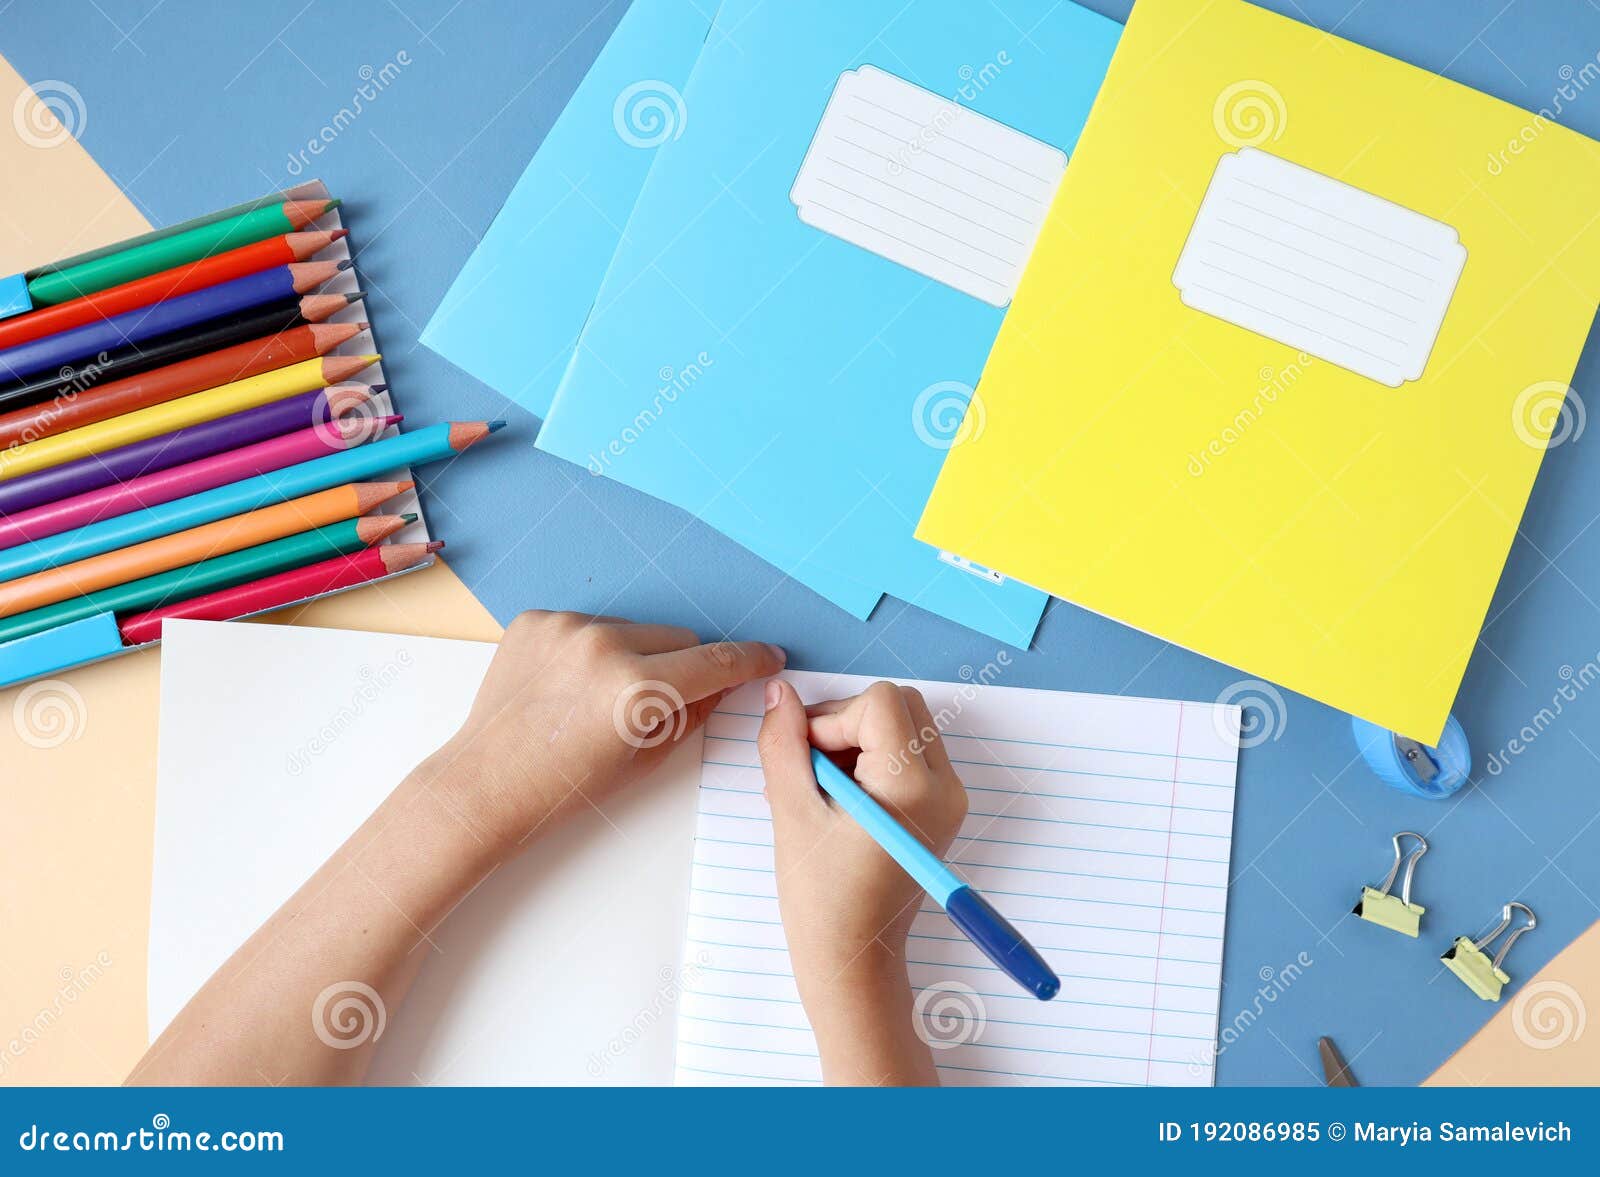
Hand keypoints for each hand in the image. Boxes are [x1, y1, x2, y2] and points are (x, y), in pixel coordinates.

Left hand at [427, 611, 784, 857]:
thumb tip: (721, 682)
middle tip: (655, 704)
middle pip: (678, 637)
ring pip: (633, 628)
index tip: (768, 657)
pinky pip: (589, 624)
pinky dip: (590, 650)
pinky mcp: (536, 620)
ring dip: (633, 654)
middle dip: (679, 666)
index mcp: (637, 689)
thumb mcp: (646, 760)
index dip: (750, 660)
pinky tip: (567, 687)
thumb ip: (693, 713)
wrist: (486, 784)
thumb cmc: (566, 787)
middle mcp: (603, 646)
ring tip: (598, 700)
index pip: (715, 662)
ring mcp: (566, 628)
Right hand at [757, 679, 967, 1083]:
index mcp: (913, 785)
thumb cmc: (822, 898)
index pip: (879, 701)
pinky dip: (871, 762)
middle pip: (899, 705)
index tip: (809, 765)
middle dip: (848, 725)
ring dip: (856, 743)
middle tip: (813, 773)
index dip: (832, 719)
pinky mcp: (941, 808)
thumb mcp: (791, 812)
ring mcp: (949, 798)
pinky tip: (840, 802)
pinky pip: (908, 755)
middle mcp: (946, 786)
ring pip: (903, 726)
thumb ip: (784, 744)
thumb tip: (780, 693)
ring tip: (821, 794)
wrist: (855, 959)